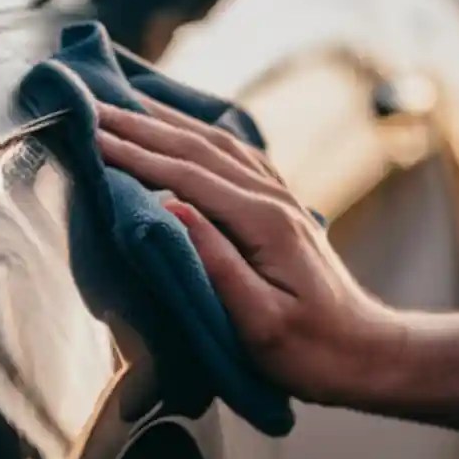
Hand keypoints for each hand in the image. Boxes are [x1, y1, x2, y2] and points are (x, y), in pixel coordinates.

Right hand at [95, 98, 408, 405]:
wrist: (366, 355)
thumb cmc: (310, 352)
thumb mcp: (259, 320)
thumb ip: (217, 262)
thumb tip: (171, 208)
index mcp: (265, 223)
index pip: (187, 175)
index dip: (137, 153)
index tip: (93, 135)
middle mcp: (274, 200)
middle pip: (198, 147)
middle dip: (141, 124)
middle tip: (93, 105)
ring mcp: (281, 200)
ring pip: (217, 143)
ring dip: (168, 120)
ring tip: (126, 103)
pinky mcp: (280, 210)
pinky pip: (234, 156)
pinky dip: (198, 134)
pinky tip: (183, 127)